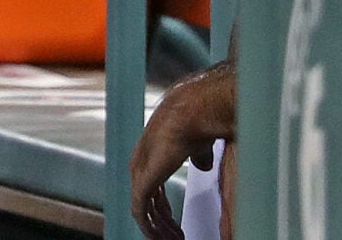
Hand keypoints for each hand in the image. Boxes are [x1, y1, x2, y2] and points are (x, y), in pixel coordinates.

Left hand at [131, 61, 234, 239]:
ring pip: (143, 210)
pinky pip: (140, 212)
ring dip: (158, 228)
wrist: (193, 113)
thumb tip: (202, 164)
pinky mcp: (141, 180)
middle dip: (162, 222)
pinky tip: (160, 237)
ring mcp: (139, 171)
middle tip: (175, 237)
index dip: (164, 208)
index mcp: (153, 153)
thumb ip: (198, 157)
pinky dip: (150, 227)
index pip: (152, 187)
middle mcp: (141, 162)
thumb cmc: (196, 122)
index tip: (175, 222)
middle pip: (148, 200)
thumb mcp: (198, 145)